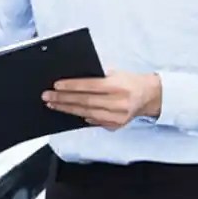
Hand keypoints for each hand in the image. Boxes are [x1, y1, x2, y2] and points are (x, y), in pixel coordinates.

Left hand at [42, 70, 161, 130]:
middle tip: (47, 96)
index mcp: (118, 86)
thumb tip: (72, 80)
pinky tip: (69, 112)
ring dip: (67, 109)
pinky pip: (94, 121)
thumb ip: (97, 76)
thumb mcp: (116, 73)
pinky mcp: (116, 125)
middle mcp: (118, 102)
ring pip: (86, 113)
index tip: (56, 86)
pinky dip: (80, 117)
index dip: (72, 86)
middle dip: (63, 99)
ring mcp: (118, 116)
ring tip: (53, 105)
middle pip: (85, 101)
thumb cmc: (129, 81)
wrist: (149, 96)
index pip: (90, 86)